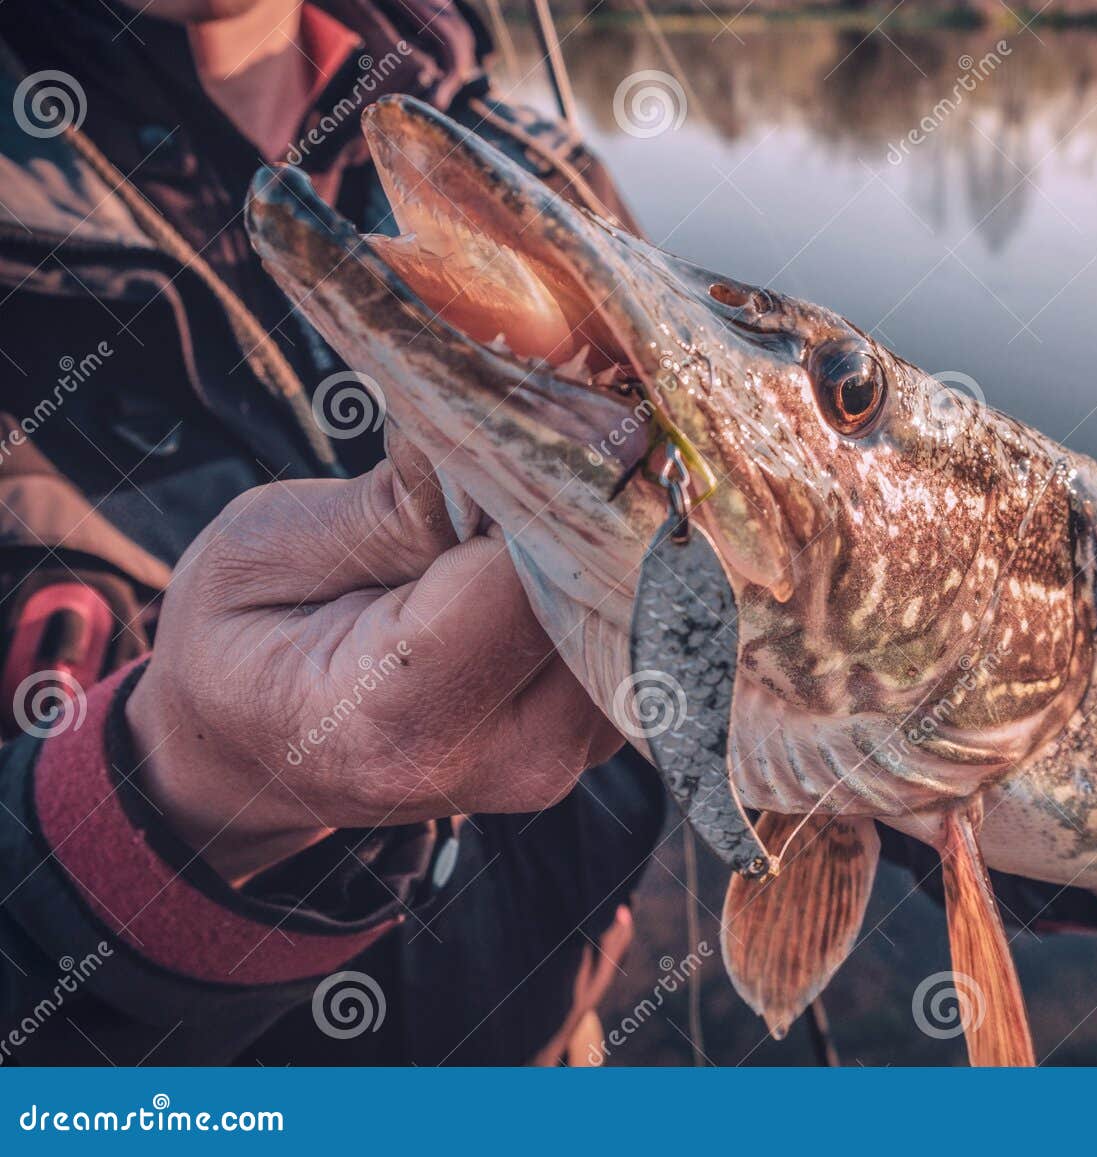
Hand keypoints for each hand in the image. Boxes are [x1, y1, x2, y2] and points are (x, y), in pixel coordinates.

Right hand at [126, 431, 622, 883]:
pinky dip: (623, 561)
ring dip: (621, 527)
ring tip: (584, 447)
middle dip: (598, 500)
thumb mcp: (262, 551)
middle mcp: (504, 757)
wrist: (258, 754)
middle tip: (591, 403)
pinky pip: (641, 629)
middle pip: (601, 603)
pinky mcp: (599, 729)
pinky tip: (586, 508)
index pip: (516, 589)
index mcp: (393, 724)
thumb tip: (492, 425)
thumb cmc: (243, 643)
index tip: (554, 404)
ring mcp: (564, 754)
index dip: (544, 491)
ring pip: (638, 613)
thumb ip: (388, 504)